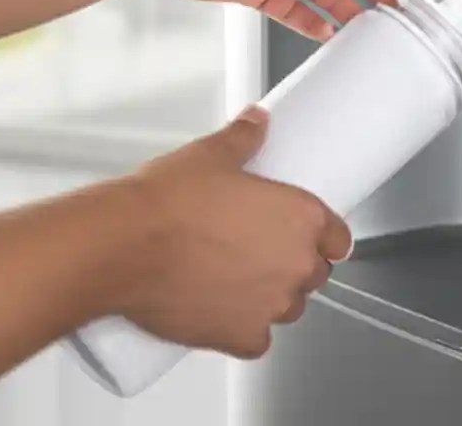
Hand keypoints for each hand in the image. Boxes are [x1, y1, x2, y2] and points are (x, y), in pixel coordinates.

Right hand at [104, 106, 351, 358]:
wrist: (123, 245)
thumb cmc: (168, 202)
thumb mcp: (211, 155)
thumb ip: (243, 138)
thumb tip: (257, 122)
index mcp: (302, 218)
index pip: (339, 239)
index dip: (322, 238)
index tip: (305, 236)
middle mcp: (295, 266)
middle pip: (313, 274)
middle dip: (291, 265)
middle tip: (256, 252)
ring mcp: (271, 307)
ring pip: (286, 308)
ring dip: (269, 297)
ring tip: (233, 279)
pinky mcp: (241, 338)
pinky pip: (255, 340)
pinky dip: (242, 330)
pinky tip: (219, 311)